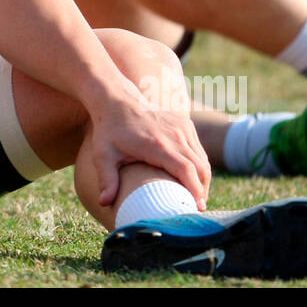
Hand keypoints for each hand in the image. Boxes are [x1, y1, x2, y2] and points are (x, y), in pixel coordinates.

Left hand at [84, 99, 210, 209]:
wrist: (117, 99)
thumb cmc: (109, 130)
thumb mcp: (103, 155)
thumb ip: (106, 180)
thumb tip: (104, 203)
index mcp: (158, 145)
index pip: (187, 170)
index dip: (195, 190)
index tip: (197, 208)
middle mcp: (175, 134)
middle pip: (201, 167)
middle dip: (202, 190)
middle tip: (196, 208)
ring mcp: (182, 126)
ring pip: (202, 158)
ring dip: (202, 178)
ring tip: (195, 196)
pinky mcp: (184, 122)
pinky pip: (198, 148)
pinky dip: (199, 164)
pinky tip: (192, 178)